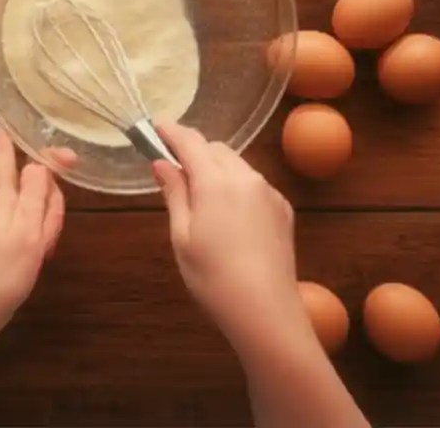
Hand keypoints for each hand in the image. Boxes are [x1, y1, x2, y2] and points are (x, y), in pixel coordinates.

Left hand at [0, 126, 75, 335]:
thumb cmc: (4, 270)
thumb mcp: (28, 228)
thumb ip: (35, 192)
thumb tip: (39, 160)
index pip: (3, 150)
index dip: (19, 134)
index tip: (40, 125)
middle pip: (28, 180)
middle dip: (48, 196)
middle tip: (49, 228)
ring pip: (31, 205)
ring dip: (46, 221)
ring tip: (43, 249)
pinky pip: (25, 225)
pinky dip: (38, 236)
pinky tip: (39, 257)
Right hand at [154, 123, 303, 342]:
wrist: (266, 311)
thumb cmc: (212, 277)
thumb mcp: (182, 236)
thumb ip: (174, 194)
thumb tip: (162, 163)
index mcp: (216, 182)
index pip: (190, 142)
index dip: (171, 132)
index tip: (156, 128)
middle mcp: (246, 178)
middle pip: (216, 149)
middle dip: (194, 151)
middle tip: (174, 172)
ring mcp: (269, 193)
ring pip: (237, 165)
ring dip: (216, 168)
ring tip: (201, 197)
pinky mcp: (283, 210)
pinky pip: (254, 184)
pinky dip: (236, 186)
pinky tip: (229, 216)